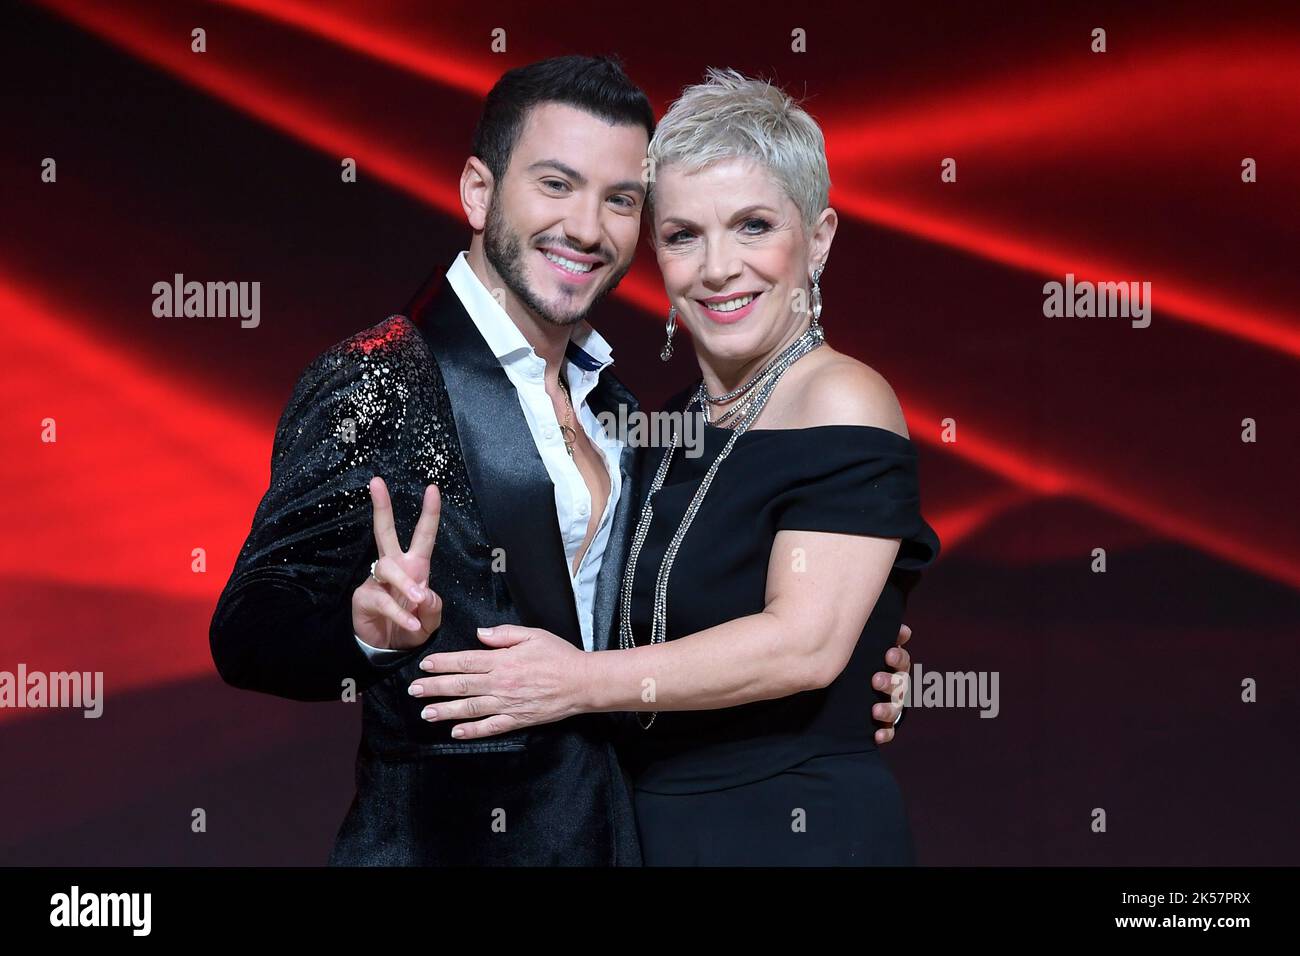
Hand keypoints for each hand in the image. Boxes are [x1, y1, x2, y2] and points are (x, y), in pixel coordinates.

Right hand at [352, 477, 442, 651]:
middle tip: (377, 482)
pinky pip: (382, 600)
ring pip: (389, 568)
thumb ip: (433, 607)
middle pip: (385, 531)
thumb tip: (424, 594)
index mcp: (415, 566)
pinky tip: (410, 625)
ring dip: (405, 584)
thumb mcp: (431, 619)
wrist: (388, 650)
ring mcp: (376, 581)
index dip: (429, 513)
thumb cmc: (411, 627)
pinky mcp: (364, 597)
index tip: (433, 489)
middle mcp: (395, 567)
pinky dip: (399, 614)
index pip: (423, 535)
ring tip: (417, 601)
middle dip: (382, 507)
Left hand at [408, 625, 586, 737]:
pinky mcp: (517, 719)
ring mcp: (507, 704)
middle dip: (435, 687)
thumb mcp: (533, 635)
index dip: (442, 664)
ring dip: (445, 711)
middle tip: (415, 690)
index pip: (465, 661)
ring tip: (426, 713)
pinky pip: (490, 727)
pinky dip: (472, 731)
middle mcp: (500, 683)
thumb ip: (504, 634)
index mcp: (503, 661)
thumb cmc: (559, 656)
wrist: (582, 683)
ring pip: (470, 708)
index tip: (425, 665)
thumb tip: (480, 633)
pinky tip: (455, 732)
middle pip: (461, 685)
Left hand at [870, 623, 911, 744]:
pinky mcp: (884, 725)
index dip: (898, 657)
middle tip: (876, 680)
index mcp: (891, 667)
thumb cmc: (858, 666)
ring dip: (888, 709)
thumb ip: (867, 636)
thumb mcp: (861, 650)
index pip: (901, 660)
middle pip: (900, 683)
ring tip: (875, 710)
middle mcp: (895, 686)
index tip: (888, 654)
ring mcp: (890, 705)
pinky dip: (885, 734)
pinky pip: (890, 731)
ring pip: (896, 708)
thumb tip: (884, 623)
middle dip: (890, 682)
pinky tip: (877, 734)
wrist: (844, 696)